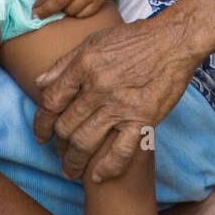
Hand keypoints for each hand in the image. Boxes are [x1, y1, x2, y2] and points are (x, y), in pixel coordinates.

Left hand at [33, 0, 117, 19]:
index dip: (41, 1)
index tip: (34, 9)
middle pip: (60, 1)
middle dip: (46, 11)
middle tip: (37, 16)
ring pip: (71, 10)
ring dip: (62, 10)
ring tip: (60, 5)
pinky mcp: (100, 0)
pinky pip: (83, 15)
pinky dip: (75, 13)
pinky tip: (72, 7)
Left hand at [33, 14, 197, 182]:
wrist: (174, 40)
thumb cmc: (134, 39)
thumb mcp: (94, 42)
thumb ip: (65, 63)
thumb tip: (40, 83)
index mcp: (84, 66)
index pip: (51, 101)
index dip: (41, 123)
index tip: (41, 135)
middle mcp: (98, 87)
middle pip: (66, 126)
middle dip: (57, 147)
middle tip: (58, 155)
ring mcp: (121, 105)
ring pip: (85, 143)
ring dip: (74, 163)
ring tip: (71, 172)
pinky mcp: (143, 119)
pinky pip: (120, 152)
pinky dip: (107, 168)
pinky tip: (98, 176)